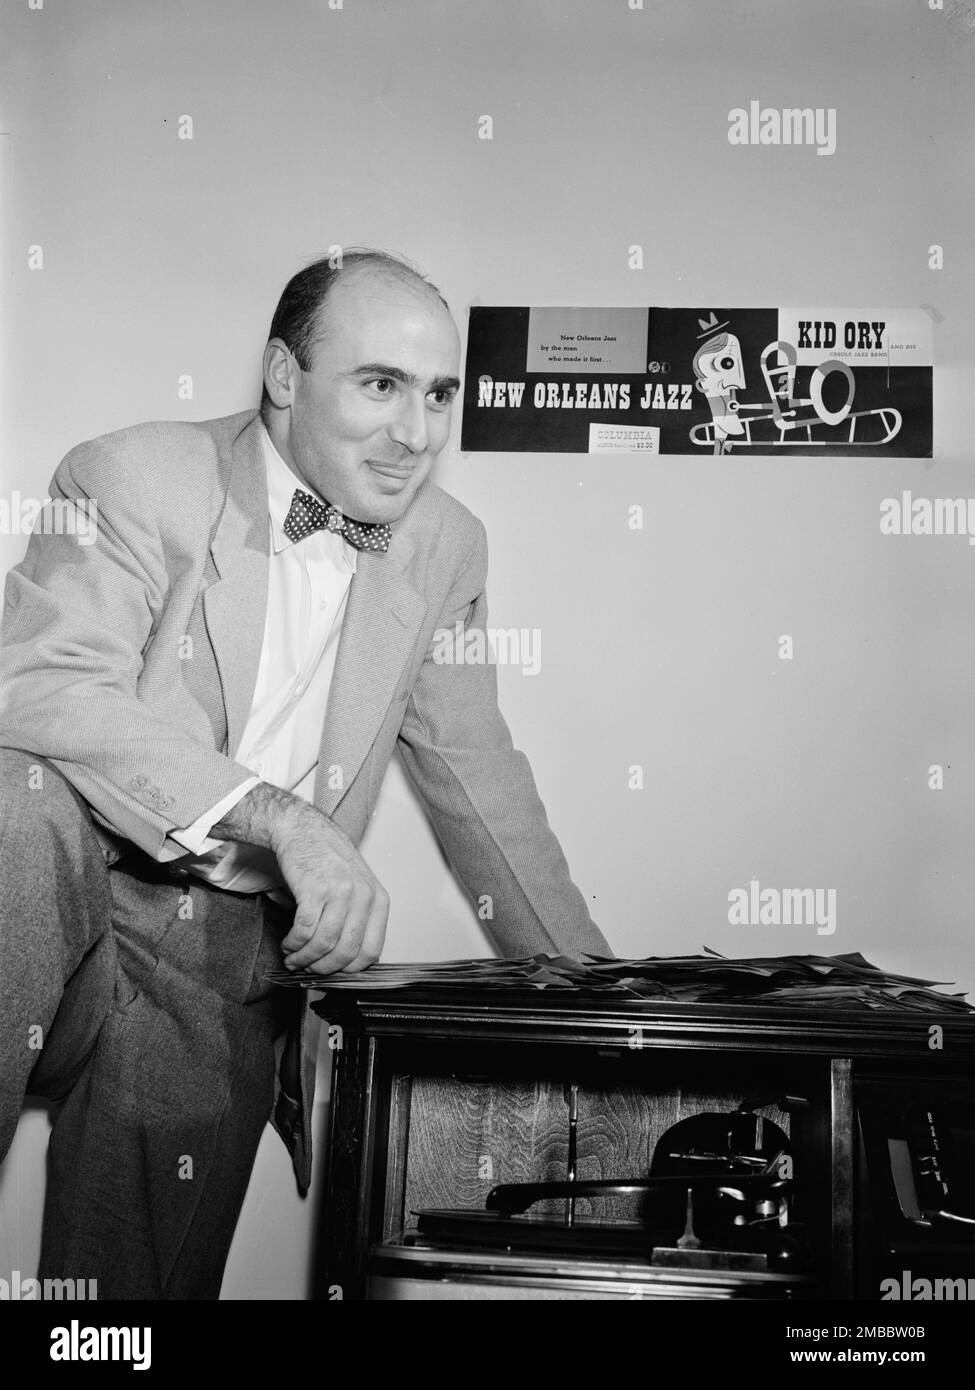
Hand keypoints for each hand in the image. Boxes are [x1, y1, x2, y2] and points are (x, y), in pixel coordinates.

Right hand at [212, 783, 388, 974]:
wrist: (304, 829)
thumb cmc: (328, 859)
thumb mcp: (357, 887)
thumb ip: (359, 918)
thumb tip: (348, 960)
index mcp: (379, 899)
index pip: (372, 951)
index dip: (349, 970)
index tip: (333, 972)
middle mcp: (363, 896)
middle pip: (346, 952)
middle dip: (323, 968)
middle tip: (308, 969)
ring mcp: (340, 891)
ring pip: (324, 944)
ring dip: (305, 958)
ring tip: (293, 957)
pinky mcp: (314, 888)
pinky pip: (304, 929)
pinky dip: (293, 943)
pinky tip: (288, 942)